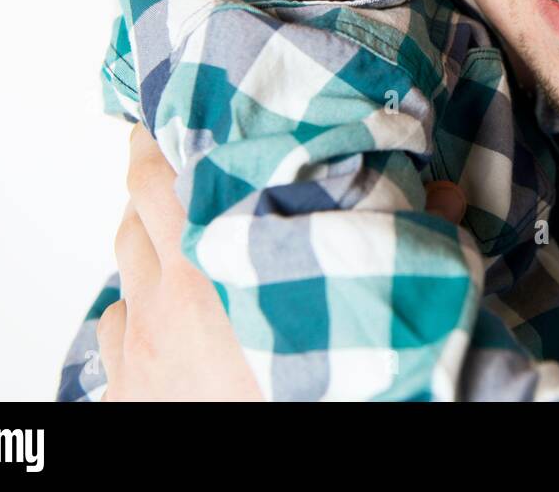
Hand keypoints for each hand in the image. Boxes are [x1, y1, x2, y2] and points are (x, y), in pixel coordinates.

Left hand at [98, 124, 467, 399]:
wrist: (302, 438)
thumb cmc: (330, 385)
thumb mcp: (374, 300)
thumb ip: (400, 239)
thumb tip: (446, 194)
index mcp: (215, 259)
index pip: (159, 176)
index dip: (159, 141)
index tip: (168, 120)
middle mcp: (166, 300)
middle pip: (133, 216)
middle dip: (151, 188)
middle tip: (171, 169)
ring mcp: (141, 349)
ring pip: (123, 273)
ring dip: (146, 252)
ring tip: (177, 245)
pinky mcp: (131, 393)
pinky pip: (112, 332)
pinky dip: (133, 314)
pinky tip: (160, 317)